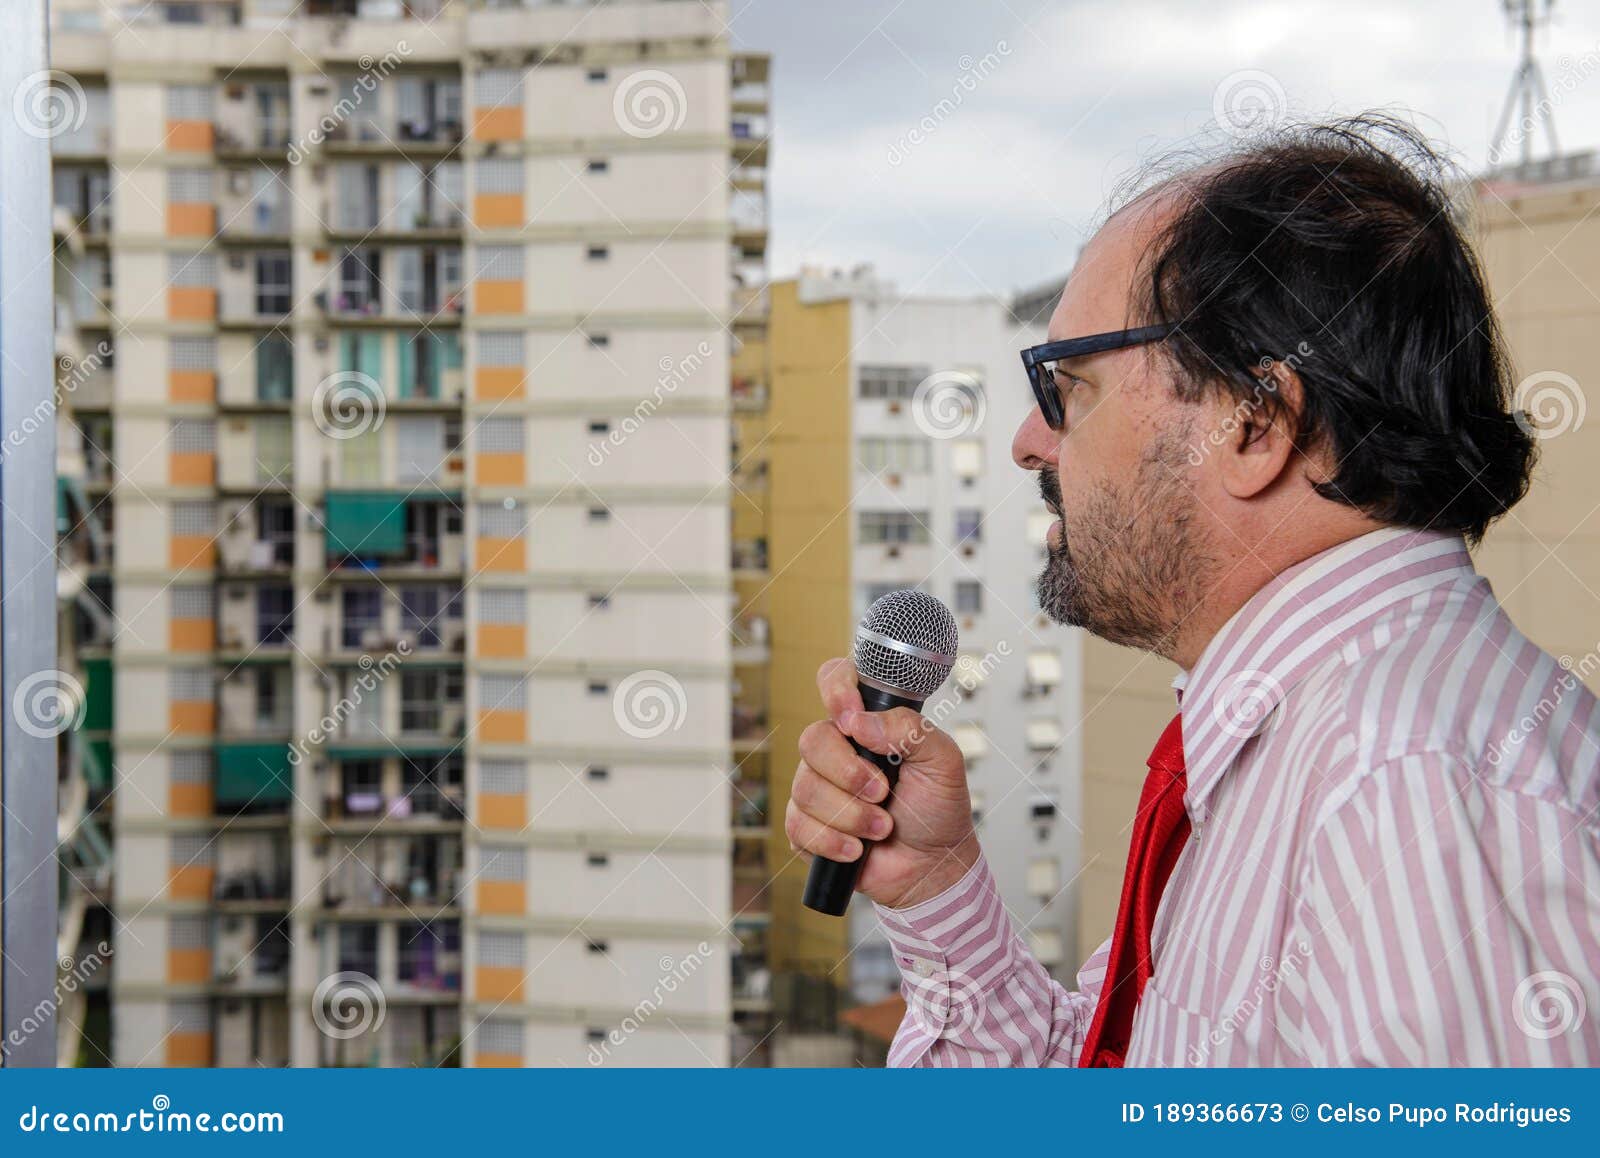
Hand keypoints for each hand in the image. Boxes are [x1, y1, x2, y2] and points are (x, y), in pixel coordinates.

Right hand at [785, 657, 980, 909]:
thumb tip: (860, 722)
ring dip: (851, 815)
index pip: (835, 681)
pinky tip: (857, 849)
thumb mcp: (942, 761)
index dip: (835, 690)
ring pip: (806, 788)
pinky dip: (833, 841)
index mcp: (868, 724)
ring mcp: (818, 786)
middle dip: (850, 774)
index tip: (850, 717)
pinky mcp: (806, 825)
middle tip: (883, 793)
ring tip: (882, 828)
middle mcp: (838, 750)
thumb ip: (909, 730)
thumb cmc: (938, 809)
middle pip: (813, 740)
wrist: (932, 866)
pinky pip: (798, 825)